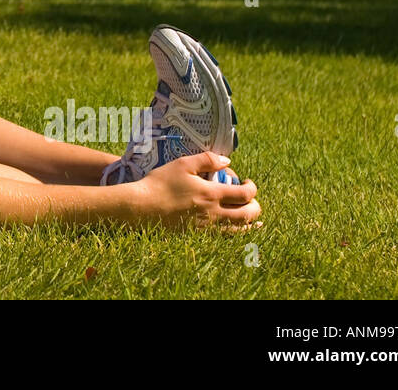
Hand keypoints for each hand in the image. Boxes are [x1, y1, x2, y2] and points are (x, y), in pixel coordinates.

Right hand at [134, 150, 261, 232]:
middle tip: (251, 199)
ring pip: (239, 230)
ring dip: (250, 224)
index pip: (245, 194)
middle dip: (255, 206)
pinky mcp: (198, 235)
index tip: (248, 182)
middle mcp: (213, 213)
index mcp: (211, 194)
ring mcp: (206, 227)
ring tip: (254, 219)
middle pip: (248, 215)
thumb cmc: (160, 183)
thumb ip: (207, 159)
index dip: (253, 188)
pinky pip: (224, 238)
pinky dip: (236, 234)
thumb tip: (227, 161)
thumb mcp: (182, 164)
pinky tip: (235, 230)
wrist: (141, 207)